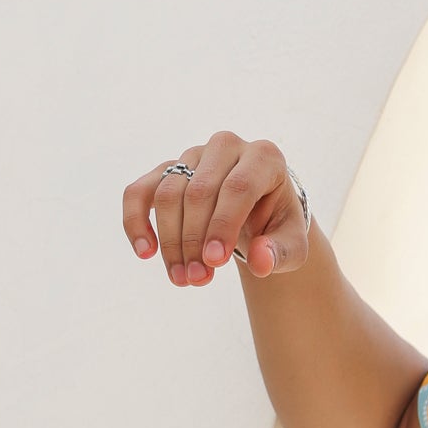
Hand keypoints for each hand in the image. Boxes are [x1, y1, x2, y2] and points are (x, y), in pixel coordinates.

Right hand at [122, 132, 309, 285]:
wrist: (260, 213)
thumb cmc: (277, 227)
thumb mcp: (292, 244)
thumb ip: (280, 253)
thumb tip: (261, 262)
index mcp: (264, 157)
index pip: (237, 187)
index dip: (222, 225)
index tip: (215, 262)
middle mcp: (226, 147)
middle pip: (199, 192)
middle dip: (194, 241)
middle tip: (198, 280)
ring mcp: (193, 155)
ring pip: (168, 194)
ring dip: (170, 241)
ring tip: (182, 278)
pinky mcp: (167, 169)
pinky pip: (139, 191)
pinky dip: (136, 221)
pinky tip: (145, 253)